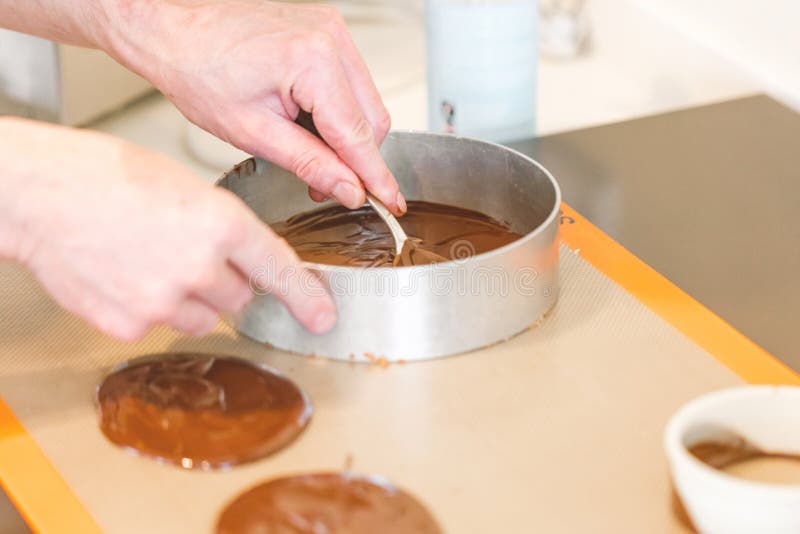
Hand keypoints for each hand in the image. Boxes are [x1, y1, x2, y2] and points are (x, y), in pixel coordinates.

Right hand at [0, 118, 335, 339]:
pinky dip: (151, 307)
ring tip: (149, 259)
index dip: (306, 296)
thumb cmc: (105, 177)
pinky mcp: (131, 325)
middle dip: (224, 279)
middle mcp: (199, 266)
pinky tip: (125, 273)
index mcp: (220, 222)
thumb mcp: (185, 186)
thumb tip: (246, 263)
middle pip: (241, 295)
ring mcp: (164, 301)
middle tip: (186, 250)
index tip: (323, 317)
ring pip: (205, 315)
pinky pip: (162, 325)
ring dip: (190, 297)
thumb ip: (224, 228)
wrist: (39, 195)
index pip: (279, 268)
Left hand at [107, 0, 405, 214]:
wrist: (173, 29)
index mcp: (313, 62)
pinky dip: (336, 111)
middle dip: (354, 159)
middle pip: (372, 120)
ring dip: (345, 136)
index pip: (359, 136)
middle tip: (323, 183)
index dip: (376, 176)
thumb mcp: (253, 132)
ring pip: (365, 103)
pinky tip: (304, 120)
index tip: (391, 202)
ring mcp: (331, 30)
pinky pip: (350, 83)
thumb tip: (349, 189)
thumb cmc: (196, 70)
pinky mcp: (326, 31)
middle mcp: (331, 39)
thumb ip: (310, 163)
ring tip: (303, 147)